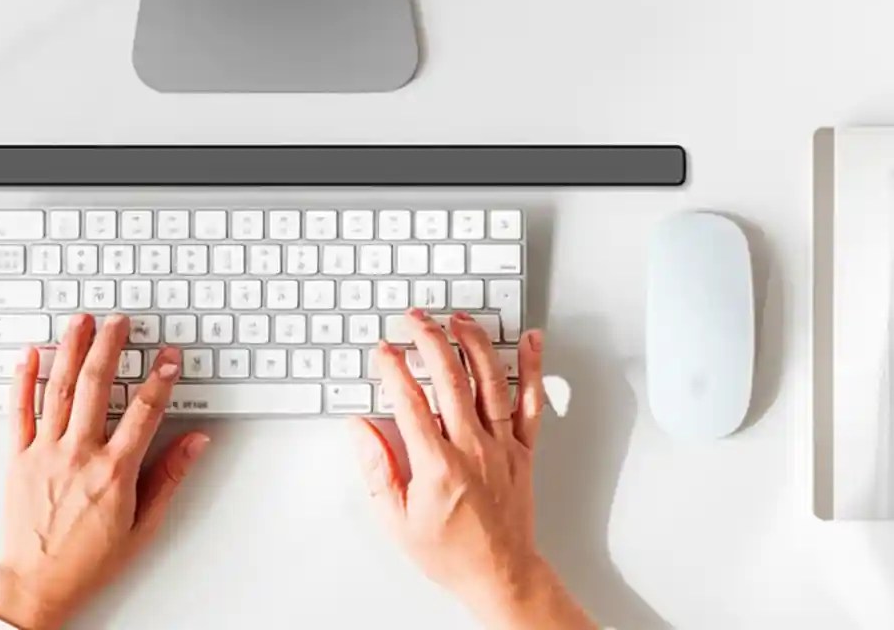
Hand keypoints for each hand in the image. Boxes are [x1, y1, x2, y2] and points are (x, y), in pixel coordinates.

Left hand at [0, 314, 208, 629]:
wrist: (36, 583)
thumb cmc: (89, 560)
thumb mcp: (143, 524)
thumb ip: (170, 476)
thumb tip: (196, 442)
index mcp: (114, 472)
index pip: (145, 411)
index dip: (160, 378)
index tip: (168, 357)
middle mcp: (78, 455)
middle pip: (98, 386)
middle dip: (111, 346)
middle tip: (120, 321)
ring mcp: (45, 453)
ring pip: (60, 389)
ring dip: (72, 350)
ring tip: (82, 322)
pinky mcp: (18, 458)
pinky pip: (19, 411)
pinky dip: (23, 380)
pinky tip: (29, 355)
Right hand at [351, 309, 593, 629]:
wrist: (500, 574)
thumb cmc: (449, 552)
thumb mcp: (395, 520)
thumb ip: (376, 469)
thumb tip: (359, 429)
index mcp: (437, 466)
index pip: (410, 402)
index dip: (393, 369)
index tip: (383, 350)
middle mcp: (472, 449)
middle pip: (450, 380)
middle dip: (429, 341)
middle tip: (415, 320)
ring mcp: (503, 446)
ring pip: (491, 382)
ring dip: (473, 343)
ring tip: (458, 319)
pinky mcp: (524, 450)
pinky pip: (532, 402)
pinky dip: (533, 368)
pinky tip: (530, 341)